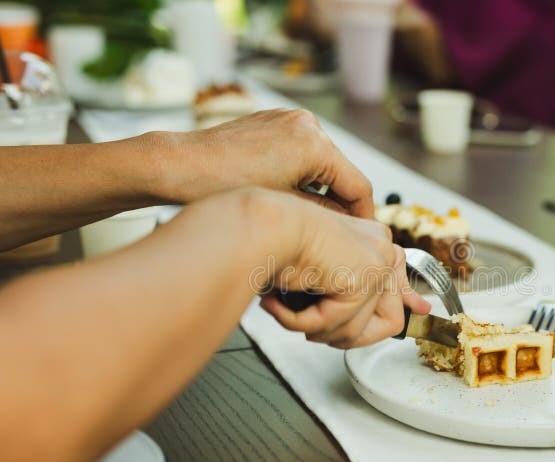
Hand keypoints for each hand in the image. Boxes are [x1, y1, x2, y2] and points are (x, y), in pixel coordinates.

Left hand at [152, 109, 373, 217]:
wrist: (179, 165)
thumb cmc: (222, 186)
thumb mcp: (282, 208)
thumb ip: (324, 215)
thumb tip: (345, 224)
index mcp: (316, 145)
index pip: (357, 185)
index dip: (362, 215)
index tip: (361, 236)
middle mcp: (308, 125)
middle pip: (341, 172)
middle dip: (339, 201)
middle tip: (332, 231)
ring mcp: (290, 119)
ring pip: (322, 162)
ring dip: (319, 187)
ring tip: (303, 213)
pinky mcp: (273, 120)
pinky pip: (301, 150)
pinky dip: (301, 172)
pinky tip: (284, 192)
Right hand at [257, 192, 429, 347]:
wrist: (259, 226)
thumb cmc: (277, 241)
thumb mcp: (322, 273)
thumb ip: (360, 295)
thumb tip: (406, 313)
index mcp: (373, 240)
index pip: (399, 283)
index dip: (401, 306)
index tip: (415, 312)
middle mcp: (381, 246)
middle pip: (389, 320)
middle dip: (346, 333)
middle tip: (310, 327)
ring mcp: (376, 261)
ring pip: (357, 331)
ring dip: (316, 330)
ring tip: (288, 312)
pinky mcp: (364, 276)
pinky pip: (336, 326)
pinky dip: (299, 323)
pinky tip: (279, 307)